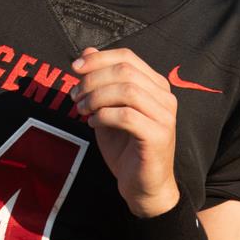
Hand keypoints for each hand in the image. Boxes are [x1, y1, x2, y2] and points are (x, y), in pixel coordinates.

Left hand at [72, 47, 180, 217]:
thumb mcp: (107, 109)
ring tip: (82, 110)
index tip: (74, 68)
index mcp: (156, 85)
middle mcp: (165, 97)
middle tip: (75, 95)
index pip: (127, 57)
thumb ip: (100, 82)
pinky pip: (126, 116)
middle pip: (125, 70)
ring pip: (126, 90)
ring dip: (96, 97)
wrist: (143, 188)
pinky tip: (93, 124)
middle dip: (93, 79)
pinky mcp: (159, 135)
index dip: (98, 58)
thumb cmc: (126, 149)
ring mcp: (165, 116)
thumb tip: (87, 52)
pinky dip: (103, 116)